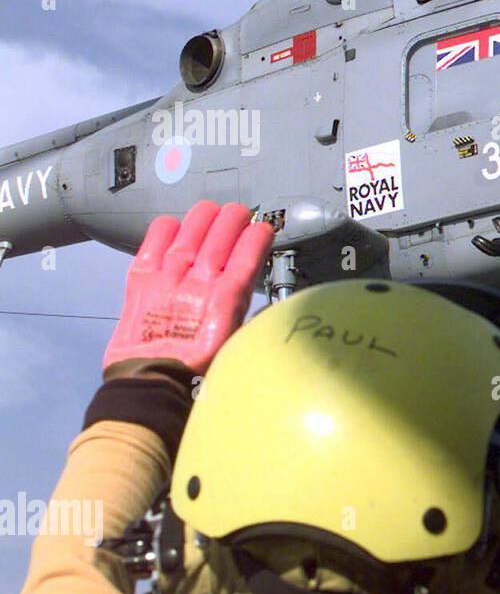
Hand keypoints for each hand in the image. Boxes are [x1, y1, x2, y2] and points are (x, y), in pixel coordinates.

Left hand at [103, 201, 274, 376]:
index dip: (257, 237)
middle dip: (234, 219)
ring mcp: (168, 279)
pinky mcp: (141, 281)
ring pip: (190, 233)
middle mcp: (199, 284)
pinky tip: (172, 224)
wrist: (152, 383)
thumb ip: (245, 317)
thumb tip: (258, 305)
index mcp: (227, 302)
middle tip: (240, 213)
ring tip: (211, 210)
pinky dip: (163, 230)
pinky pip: (153, 244)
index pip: (248, 256)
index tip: (264, 228)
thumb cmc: (197, 372)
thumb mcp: (235, 344)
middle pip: (221, 237)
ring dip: (203, 217)